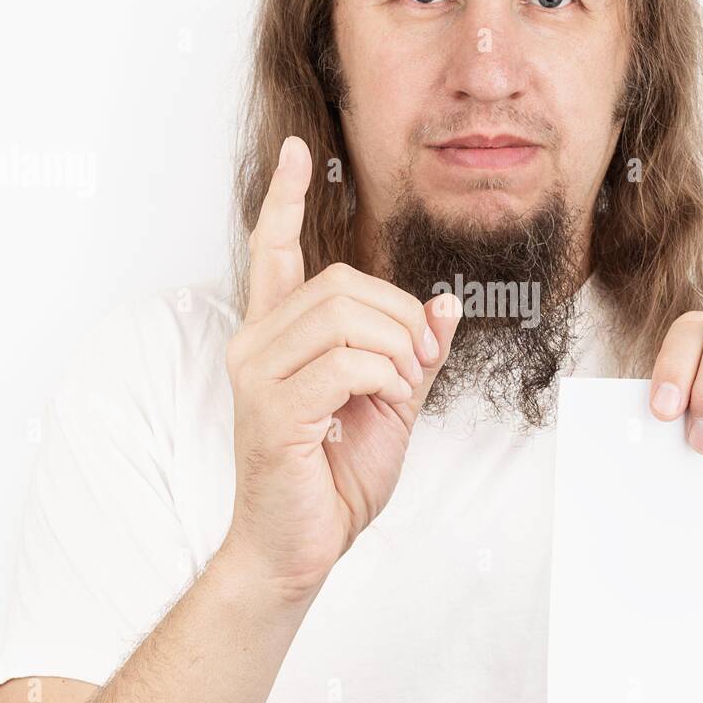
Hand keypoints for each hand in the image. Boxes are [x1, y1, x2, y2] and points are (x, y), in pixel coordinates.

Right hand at [223, 136, 461, 600]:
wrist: (300, 548)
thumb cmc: (334, 478)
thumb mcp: (390, 404)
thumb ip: (413, 352)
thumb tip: (446, 300)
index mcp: (278, 337)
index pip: (275, 251)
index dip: (287, 200)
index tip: (300, 154)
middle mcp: (256, 345)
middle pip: (340, 283)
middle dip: (399, 314)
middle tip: (419, 361)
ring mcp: (256, 375)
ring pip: (343, 316)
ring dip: (396, 347)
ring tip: (402, 388)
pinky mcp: (270, 408)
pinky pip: (343, 361)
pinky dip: (383, 375)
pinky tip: (386, 401)